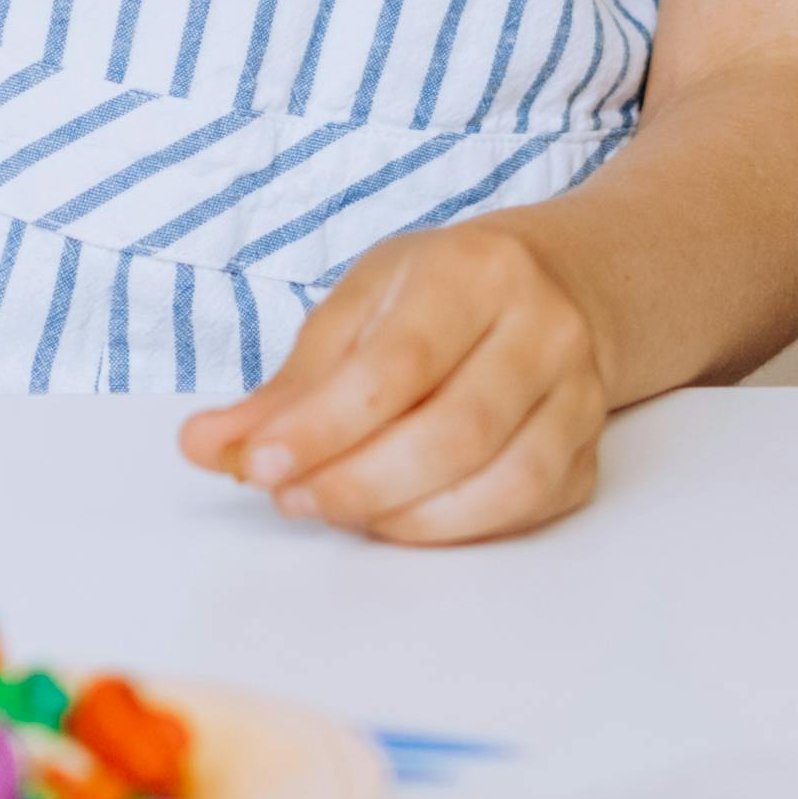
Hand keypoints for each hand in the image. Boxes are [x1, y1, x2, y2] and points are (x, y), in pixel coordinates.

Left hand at [176, 217, 615, 544]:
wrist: (568, 285)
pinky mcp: (590, 453)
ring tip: (336, 509)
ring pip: (501, 482)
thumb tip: (207, 445)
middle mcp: (545, 328)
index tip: (257, 464)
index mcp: (479, 270)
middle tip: (291, 498)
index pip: (397, 364)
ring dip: (404, 515)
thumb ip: (290, 383)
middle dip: (358, 481)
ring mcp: (580, 395)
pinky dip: (452, 528)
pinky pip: (524, 509)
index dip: (323, 426)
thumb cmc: (444, 294)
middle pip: (454, 432)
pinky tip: (398, 518)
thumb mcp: (361, 305)